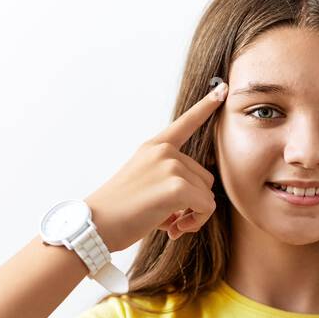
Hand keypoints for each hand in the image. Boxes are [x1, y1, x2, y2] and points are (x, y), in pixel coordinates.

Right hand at [84, 81, 226, 250]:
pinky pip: (205, 207)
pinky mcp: (176, 187)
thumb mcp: (145, 185)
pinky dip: (196, 222)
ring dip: (195, 215)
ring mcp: (170, 166)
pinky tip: (174, 229)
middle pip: (205, 178)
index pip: (185, 123)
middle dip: (194, 203)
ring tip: (170, 224)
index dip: (206, 107)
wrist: (95, 225)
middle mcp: (164, 152)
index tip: (223, 89)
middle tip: (173, 220)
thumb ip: (172, 183)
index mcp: (154, 147)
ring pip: (207, 195)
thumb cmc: (119, 212)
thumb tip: (202, 203)